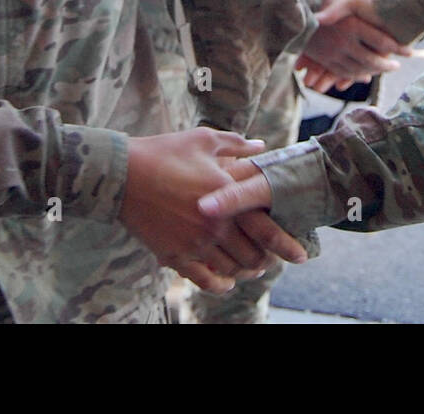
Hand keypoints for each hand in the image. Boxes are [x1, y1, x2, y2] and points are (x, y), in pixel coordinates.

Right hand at [119, 128, 306, 292]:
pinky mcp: (175, 255)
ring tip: (250, 268)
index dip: (288, 245)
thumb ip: (236, 144)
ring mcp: (195, 243)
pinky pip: (204, 280)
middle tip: (270, 259)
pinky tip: (225, 282)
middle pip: (253, 255)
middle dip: (266, 260)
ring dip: (244, 271)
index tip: (302, 255)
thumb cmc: (164, 151)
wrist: (121, 174)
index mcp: (227, 195)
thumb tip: (261, 146)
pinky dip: (220, 284)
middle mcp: (215, 224)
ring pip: (231, 269)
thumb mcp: (203, 139)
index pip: (268, 228)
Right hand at [296, 0, 410, 92]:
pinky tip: (365, 74)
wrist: (291, 14)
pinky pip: (345, 73)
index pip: (382, 41)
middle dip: (388, 65)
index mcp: (352, 25)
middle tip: (397, 65)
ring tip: (384, 69)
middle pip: (373, 60)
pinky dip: (357, 76)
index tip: (409, 51)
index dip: (398, 48)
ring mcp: (334, 54)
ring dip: (375, 72)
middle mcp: (344, 42)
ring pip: (360, 70)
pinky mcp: (325, 61)